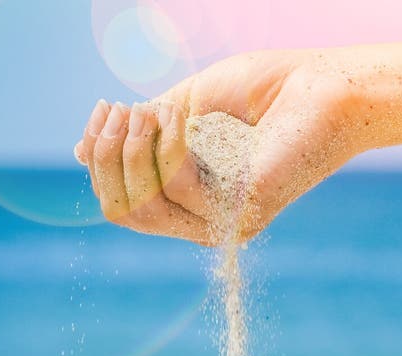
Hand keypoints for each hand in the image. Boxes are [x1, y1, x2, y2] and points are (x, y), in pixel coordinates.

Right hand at [74, 50, 358, 243]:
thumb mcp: (184, 108)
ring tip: (158, 110)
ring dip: (135, 147)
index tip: (107, 108)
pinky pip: (176, 184)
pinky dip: (170, 142)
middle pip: (122, 210)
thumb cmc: (262, 92)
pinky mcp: (241, 213)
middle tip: (122, 110)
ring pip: (142, 203)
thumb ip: (138, 134)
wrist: (323, 85)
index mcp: (188, 203)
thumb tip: (79, 153)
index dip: (100, 159)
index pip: (121, 205)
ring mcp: (222, 224)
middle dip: (107, 156)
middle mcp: (202, 223)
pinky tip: (190, 117)